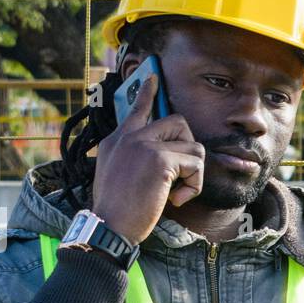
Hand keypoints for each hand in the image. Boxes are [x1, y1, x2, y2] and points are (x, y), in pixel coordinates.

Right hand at [91, 73, 203, 244]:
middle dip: (188, 147)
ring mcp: (145, 144)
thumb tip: (161, 158)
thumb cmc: (115, 210)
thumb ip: (131, 159)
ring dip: (193, 173)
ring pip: (192, 145)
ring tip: (177, 192)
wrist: (109, 226)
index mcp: (117, 140)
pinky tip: (177, 199)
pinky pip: (195, 164)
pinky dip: (193, 185)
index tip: (153, 76)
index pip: (136, 109)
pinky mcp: (160, 159)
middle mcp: (130, 136)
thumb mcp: (115, 176)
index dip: (147, 93)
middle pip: (177, 122)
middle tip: (180, 173)